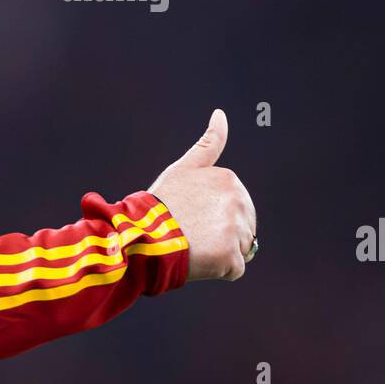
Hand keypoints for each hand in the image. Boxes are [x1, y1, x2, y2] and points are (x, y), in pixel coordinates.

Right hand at [146, 109, 255, 281]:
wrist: (143, 236)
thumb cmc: (161, 203)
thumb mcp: (184, 168)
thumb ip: (209, 143)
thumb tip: (221, 113)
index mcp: (230, 180)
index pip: (233, 207)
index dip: (211, 216)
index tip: (190, 215)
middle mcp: (238, 202)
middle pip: (242, 228)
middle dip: (220, 235)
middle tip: (191, 233)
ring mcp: (236, 230)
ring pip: (239, 249)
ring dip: (219, 253)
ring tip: (193, 246)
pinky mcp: (231, 256)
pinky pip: (234, 269)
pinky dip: (218, 270)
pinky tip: (199, 262)